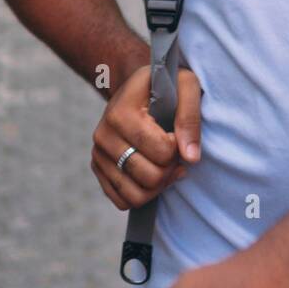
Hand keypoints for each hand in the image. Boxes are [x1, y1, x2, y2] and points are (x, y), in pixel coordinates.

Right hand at [90, 64, 202, 210]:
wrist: (138, 87)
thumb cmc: (165, 86)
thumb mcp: (185, 86)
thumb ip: (190, 117)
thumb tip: (190, 157)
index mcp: (121, 113)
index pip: (161, 150)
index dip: (179, 147)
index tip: (177, 133)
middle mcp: (103, 136)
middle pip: (149, 176)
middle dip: (171, 168)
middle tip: (176, 153)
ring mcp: (98, 155)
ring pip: (136, 195)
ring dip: (159, 185)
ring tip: (168, 166)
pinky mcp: (98, 169)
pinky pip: (123, 201)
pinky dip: (143, 195)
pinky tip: (154, 174)